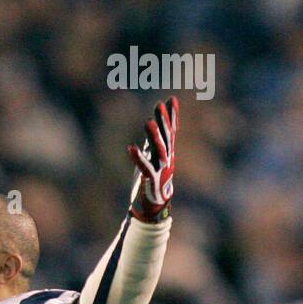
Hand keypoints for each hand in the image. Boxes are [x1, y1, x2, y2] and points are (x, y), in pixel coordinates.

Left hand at [128, 96, 177, 221]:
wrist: (156, 204)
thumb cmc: (153, 179)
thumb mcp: (155, 158)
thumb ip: (155, 142)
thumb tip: (153, 124)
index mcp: (168, 153)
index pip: (172, 131)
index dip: (172, 115)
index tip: (171, 99)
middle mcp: (167, 159)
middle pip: (166, 137)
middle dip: (163, 121)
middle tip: (158, 105)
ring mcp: (161, 170)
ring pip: (158, 150)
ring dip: (154, 136)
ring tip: (147, 122)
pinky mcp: (151, 180)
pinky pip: (145, 167)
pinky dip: (138, 158)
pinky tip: (131, 148)